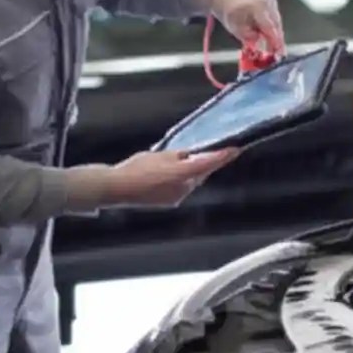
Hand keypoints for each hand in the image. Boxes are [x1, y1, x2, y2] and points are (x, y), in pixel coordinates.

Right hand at [102, 147, 240, 207]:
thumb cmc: (136, 168)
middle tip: (196, 152)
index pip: (209, 162)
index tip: (235, 149)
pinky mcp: (170, 203)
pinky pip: (181, 189)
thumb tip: (192, 155)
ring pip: (191, 182)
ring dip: (187, 173)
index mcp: (183, 174)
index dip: (223, 155)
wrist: (117, 188)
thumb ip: (181, 155)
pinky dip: (178, 181)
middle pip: (201, 173)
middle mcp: (184, 189)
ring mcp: (177, 198)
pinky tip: (163, 176)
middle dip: (200, 163)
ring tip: (169, 164)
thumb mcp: (162, 154)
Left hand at [208, 0, 285, 54]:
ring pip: (277, 23)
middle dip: (277, 41)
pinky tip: (269, 38)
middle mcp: (266, 1)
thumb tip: (260, 46)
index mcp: (256, 7)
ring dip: (276, 36)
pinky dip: (273, 28)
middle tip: (278, 55)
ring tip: (273, 49)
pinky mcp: (272, 1)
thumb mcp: (236, 29)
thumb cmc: (229, 13)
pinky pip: (275, 18)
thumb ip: (249, 38)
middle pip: (276, 26)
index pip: (269, 28)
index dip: (275, 42)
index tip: (279, 54)